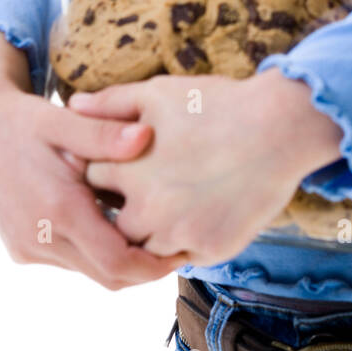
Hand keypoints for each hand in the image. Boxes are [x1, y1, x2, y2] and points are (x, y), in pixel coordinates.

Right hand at [0, 76, 191, 288]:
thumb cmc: (27, 120)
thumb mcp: (66, 120)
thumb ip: (105, 132)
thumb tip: (146, 135)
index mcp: (57, 210)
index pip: (116, 262)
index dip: (153, 265)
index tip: (183, 250)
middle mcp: (40, 238)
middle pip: (106, 275)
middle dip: (144, 268)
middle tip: (177, 245)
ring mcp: (28, 247)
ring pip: (88, 271)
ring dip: (119, 258)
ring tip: (151, 229)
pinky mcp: (22, 248)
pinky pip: (70, 261)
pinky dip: (95, 251)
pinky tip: (112, 221)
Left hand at [69, 71, 342, 266]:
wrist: (280, 127)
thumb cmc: (218, 104)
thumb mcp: (159, 93)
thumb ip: (111, 103)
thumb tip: (71, 105)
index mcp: (128, 169)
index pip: (93, 180)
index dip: (109, 169)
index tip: (127, 160)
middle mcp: (148, 209)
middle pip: (115, 221)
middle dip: (126, 206)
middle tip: (154, 184)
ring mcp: (179, 235)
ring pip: (146, 247)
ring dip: (153, 229)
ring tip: (176, 199)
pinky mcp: (209, 251)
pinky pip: (182, 257)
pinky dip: (184, 240)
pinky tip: (200, 210)